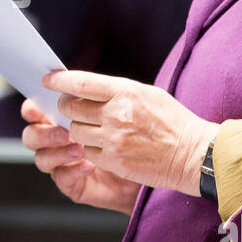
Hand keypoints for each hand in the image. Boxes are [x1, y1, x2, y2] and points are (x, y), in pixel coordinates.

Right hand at [21, 97, 140, 213]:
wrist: (148, 161)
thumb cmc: (130, 130)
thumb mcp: (114, 105)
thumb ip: (90, 94)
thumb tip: (71, 84)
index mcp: (59, 117)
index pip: (35, 111)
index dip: (30, 110)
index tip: (34, 109)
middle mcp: (56, 141)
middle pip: (32, 136)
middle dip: (44, 134)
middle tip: (64, 133)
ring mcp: (61, 163)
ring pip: (42, 159)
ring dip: (58, 153)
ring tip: (79, 149)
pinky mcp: (72, 183)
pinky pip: (62, 178)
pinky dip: (73, 171)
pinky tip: (89, 165)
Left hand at [43, 69, 216, 194]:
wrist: (192, 153)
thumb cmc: (172, 121)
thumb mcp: (146, 93)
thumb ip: (115, 90)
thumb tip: (85, 88)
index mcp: (126, 91)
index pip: (81, 82)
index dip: (59, 81)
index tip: (48, 80)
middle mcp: (117, 114)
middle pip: (71, 107)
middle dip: (67, 107)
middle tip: (72, 108)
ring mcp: (114, 139)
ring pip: (75, 131)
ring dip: (79, 130)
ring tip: (96, 129)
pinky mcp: (114, 161)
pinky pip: (87, 152)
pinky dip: (91, 149)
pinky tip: (107, 146)